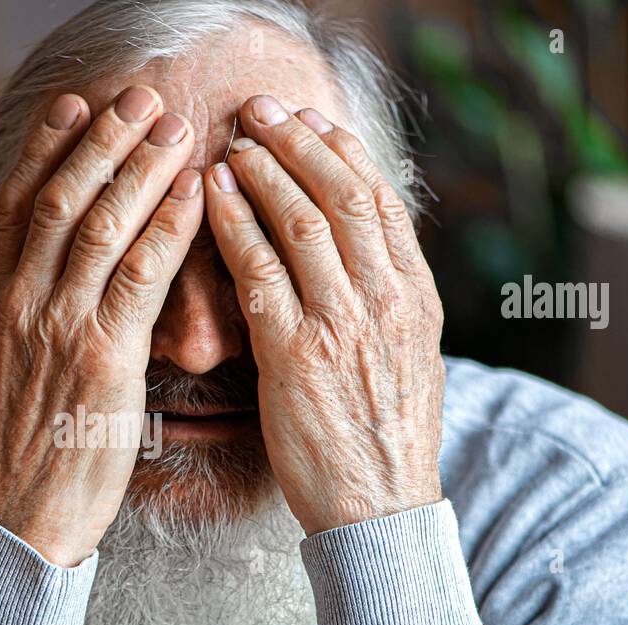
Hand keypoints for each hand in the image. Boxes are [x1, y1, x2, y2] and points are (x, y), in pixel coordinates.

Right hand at [0, 86, 201, 565]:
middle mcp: (20, 304)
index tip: (71, 108)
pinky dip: (168, 225)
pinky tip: (193, 193)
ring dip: (139, 166)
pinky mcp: (103, 357)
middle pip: (60, 199)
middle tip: (136, 96)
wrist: (21, 519)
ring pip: (100, 223)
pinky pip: (141, 274)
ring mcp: (59, 327)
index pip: (13, 208)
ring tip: (171, 125)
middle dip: (101, 140)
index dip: (44, 152)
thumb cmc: (15, 457)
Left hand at [204, 95, 444, 534]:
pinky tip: (210, 196)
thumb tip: (365, 257)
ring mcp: (343, 325)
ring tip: (230, 140)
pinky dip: (234, 223)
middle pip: (341, 193)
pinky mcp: (295, 356)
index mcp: (416, 298)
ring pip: (301, 220)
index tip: (310, 122)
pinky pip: (260, 271)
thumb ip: (388, 303)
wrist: (380, 511)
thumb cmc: (385, 442)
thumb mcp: (409, 360)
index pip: (381, 200)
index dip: (340, 152)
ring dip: (261, 170)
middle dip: (297, 141)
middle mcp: (386, 300)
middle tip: (261, 109)